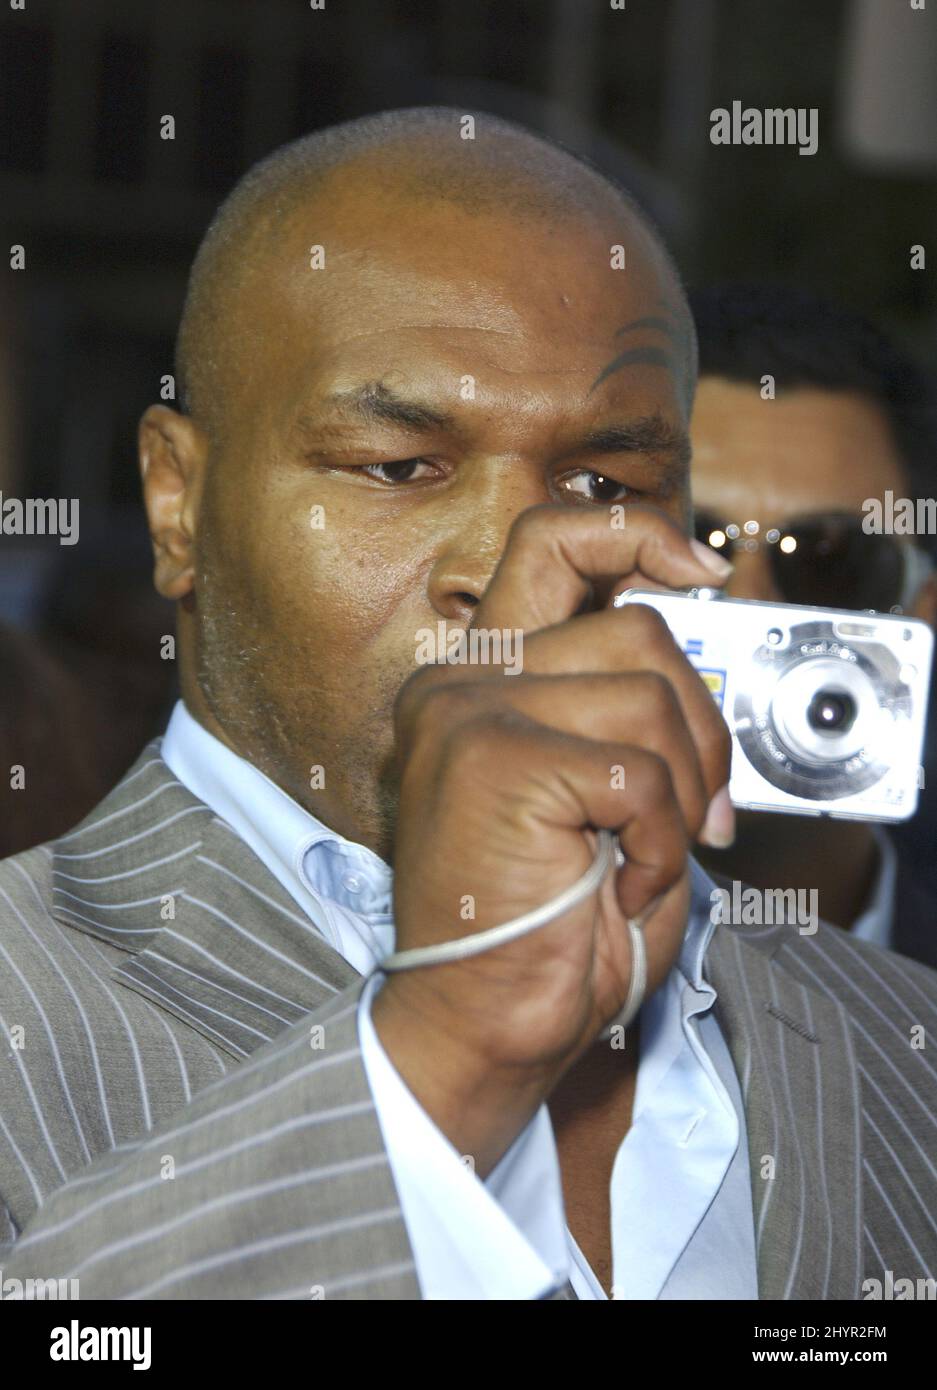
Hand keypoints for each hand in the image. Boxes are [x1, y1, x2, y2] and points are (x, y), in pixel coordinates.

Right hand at [372, 503, 732, 1173]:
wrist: (483, 1026)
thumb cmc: (548, 926)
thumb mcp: (601, 795)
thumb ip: (624, 705)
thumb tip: (694, 648)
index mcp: (482, 680)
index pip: (553, 544)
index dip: (635, 535)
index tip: (698, 568)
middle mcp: (460, 680)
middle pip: (639, 630)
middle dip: (702, 726)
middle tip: (700, 815)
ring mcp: (466, 711)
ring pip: (649, 695)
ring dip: (683, 794)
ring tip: (645, 860)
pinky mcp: (491, 758)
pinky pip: (641, 772)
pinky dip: (662, 842)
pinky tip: (619, 886)